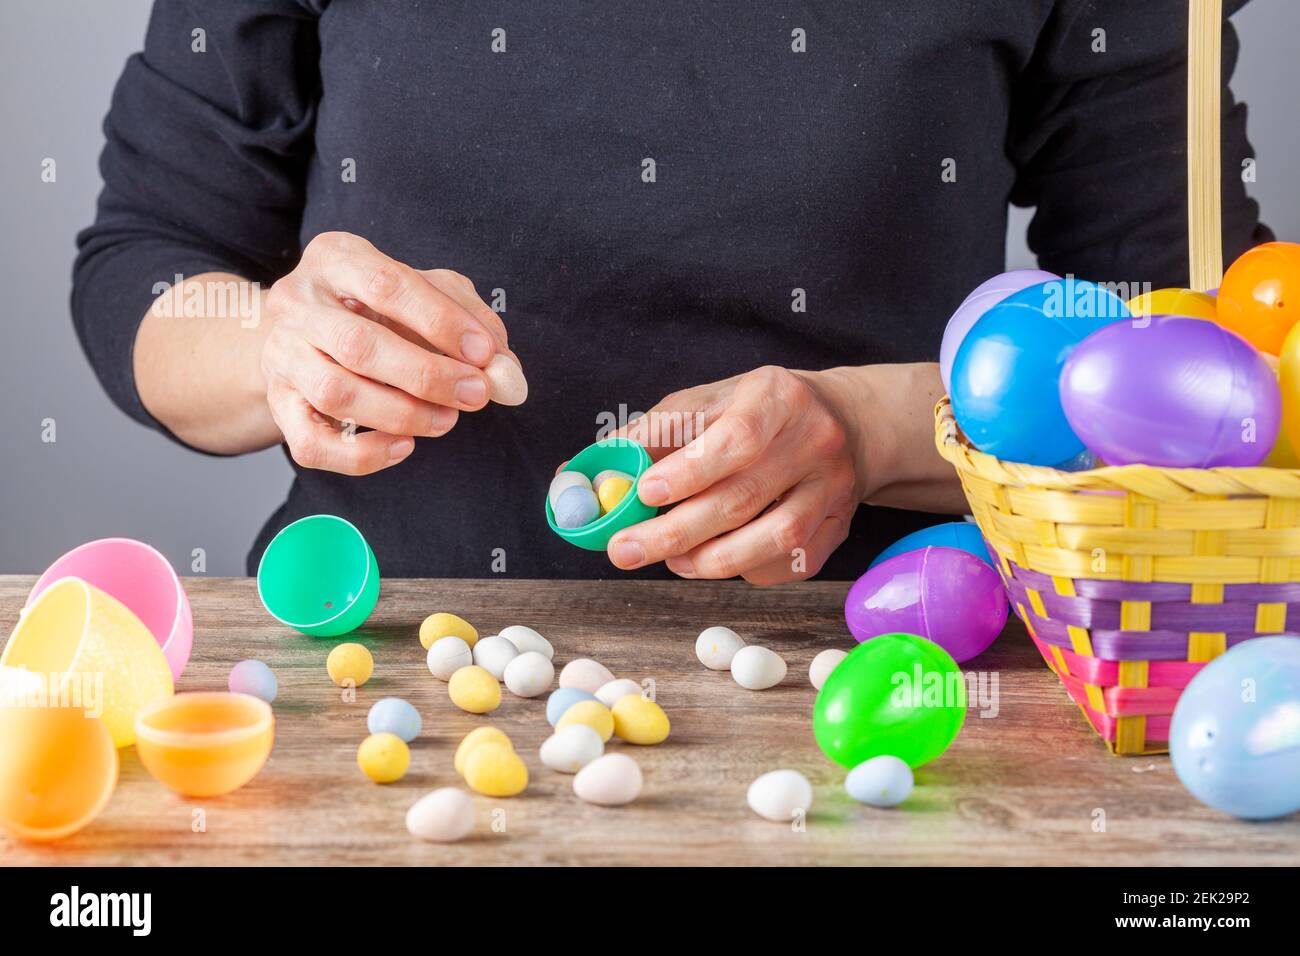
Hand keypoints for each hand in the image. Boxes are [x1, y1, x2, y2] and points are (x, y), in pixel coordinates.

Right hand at [261, 232, 516, 474]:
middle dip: (427, 376)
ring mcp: (281, 354)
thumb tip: (504, 367)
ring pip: (336, 393)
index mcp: (336, 258)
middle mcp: (297, 302)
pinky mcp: (278, 404)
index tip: (484, 353)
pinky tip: (405, 445)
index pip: (388, 285)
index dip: (441, 322)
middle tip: (476, 394)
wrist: (309, 333)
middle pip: (358, 344)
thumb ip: (471, 320)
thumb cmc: (379, 308)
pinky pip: (312, 443)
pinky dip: (364, 454)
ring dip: (403, 414)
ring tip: (447, 419)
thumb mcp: (428, 292)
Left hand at [606, 366, 868, 584]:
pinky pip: (792, 563)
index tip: (644, 494)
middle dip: (675, 531)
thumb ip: (648, 435)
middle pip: (744, 497)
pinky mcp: (840, 527)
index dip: (688, 471)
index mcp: (778, 398)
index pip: (736, 438)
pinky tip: (717, 561)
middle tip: (625, 550)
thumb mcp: (706, 402)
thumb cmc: (757, 412)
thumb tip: (577, 473)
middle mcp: (814, 441)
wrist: (844, 422)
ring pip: (774, 538)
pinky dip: (748, 570)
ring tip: (672, 561)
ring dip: (712, 559)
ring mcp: (833, 488)